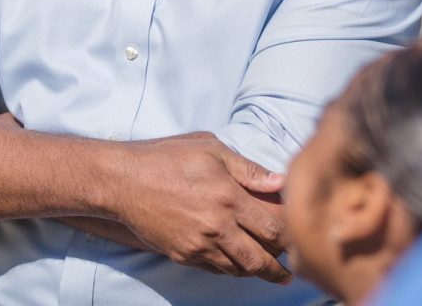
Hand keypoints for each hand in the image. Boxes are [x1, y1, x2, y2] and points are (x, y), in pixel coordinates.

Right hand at [107, 132, 290, 282]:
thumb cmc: (167, 158)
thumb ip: (248, 169)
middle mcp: (216, 225)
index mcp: (228, 196)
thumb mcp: (211, 149)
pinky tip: (240, 264)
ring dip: (257, 272)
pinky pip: (215, 269)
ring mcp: (198, 244)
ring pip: (237, 268)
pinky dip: (231, 269)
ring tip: (272, 271)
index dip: (290, 237)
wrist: (121, 181)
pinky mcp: (182, 254)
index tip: (299, 238)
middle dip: (279, 268)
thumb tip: (280, 181)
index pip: (272, 227)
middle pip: (258, 258)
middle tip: (291, 270)